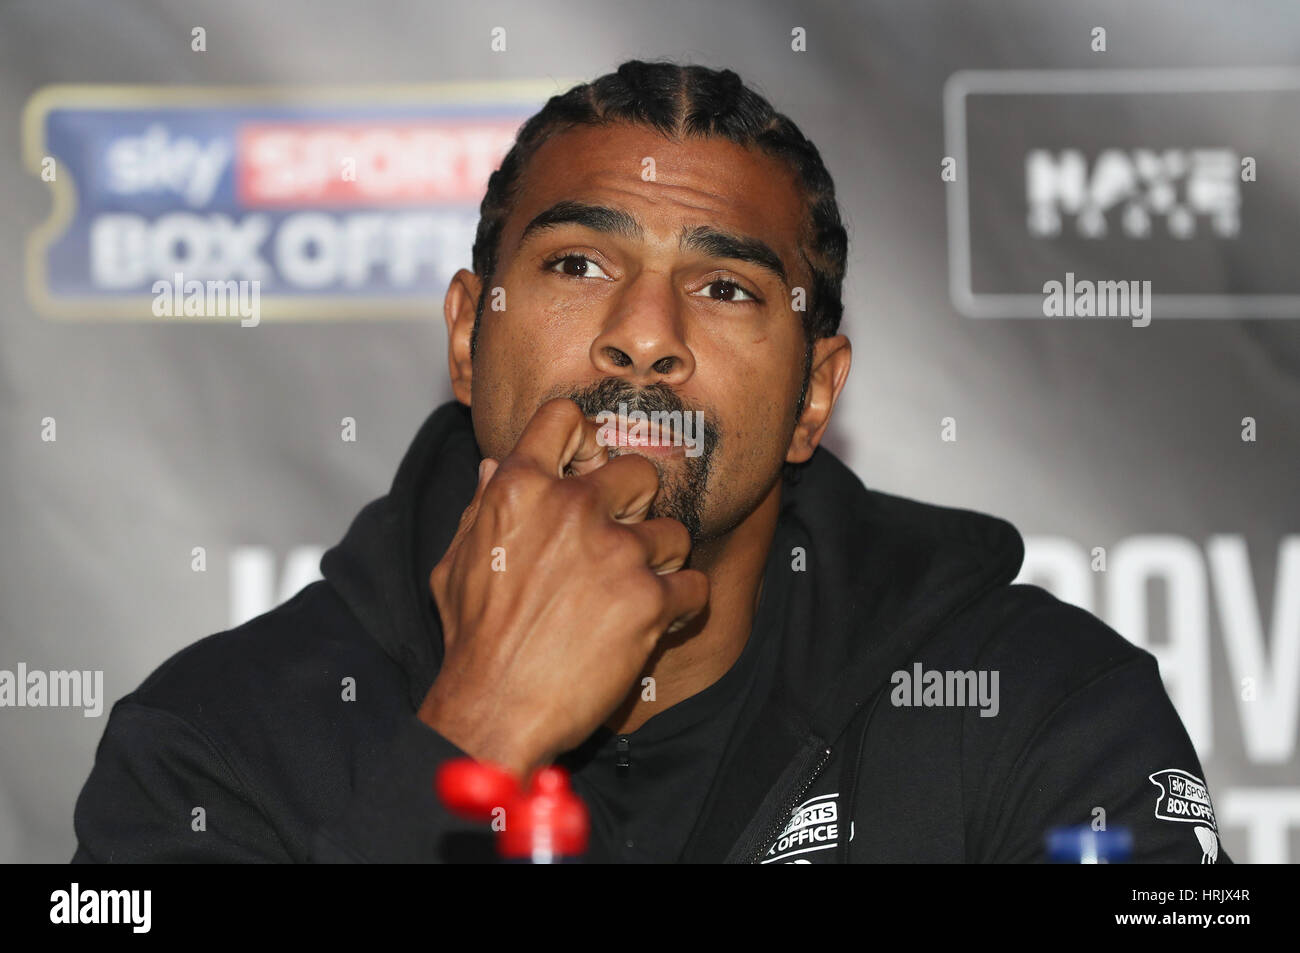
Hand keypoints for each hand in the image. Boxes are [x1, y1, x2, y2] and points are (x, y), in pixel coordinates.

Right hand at [418, 398, 708, 777]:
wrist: (494, 708)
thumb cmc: (471, 639)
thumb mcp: (456, 562)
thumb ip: (483, 508)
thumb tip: (493, 467)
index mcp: (520, 489)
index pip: (564, 418)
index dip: (583, 438)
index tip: (587, 466)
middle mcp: (572, 508)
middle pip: (639, 471)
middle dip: (636, 506)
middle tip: (620, 543)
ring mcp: (616, 551)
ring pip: (674, 532)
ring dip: (661, 561)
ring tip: (635, 592)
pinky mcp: (649, 599)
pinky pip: (693, 585)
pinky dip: (681, 606)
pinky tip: (656, 621)